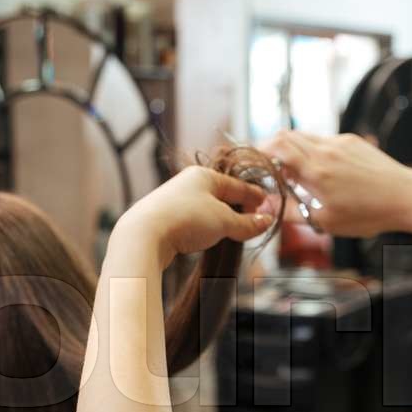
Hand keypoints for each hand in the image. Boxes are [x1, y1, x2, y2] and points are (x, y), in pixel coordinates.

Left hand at [115, 165, 273, 268]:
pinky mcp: (164, 218)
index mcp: (204, 175)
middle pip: (221, 195)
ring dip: (222, 219)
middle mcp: (187, 183)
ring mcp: (174, 200)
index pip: (237, 185)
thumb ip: (247, 222)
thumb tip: (267, 221)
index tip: (267, 204)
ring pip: (206, 208)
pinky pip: (193, 220)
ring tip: (235, 231)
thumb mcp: (224, 222)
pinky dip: (206, 227)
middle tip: (254, 220)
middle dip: (238, 208)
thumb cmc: (187, 220)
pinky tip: (210, 237)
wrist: (143, 235)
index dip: (253, 196)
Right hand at [262, 131, 411, 237]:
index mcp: (316, 170)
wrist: (407, 197)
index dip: (260, 150)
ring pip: (305, 136)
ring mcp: (341, 142)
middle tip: (266, 163)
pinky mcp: (353, 141)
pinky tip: (319, 169)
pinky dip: (312, 149)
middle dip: (272, 146)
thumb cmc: (369, 214)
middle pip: (288, 135)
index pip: (278, 146)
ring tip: (292, 170)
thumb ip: (291, 211)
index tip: (253, 161)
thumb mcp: (326, 221)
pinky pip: (324, 140)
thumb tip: (265, 205)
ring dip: (292, 148)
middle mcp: (326, 150)